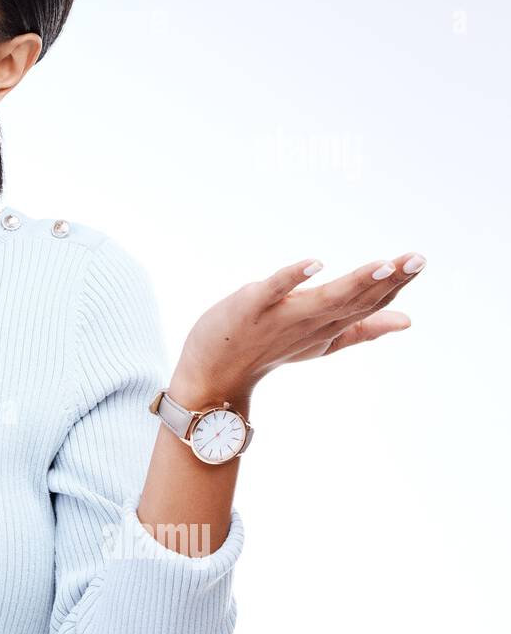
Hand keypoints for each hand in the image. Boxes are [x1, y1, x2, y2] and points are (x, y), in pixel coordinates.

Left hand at [172, 251, 426, 403]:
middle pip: (354, 300)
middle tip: (418, 259)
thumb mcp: (320, 340)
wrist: (213, 375)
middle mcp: (309, 323)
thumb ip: (361, 329)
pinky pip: (272, 291)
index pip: (368, 304)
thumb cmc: (267, 350)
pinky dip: (292, 279)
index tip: (420, 261)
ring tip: (382, 264)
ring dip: (354, 282)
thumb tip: (407, 321)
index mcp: (327, 327)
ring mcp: (280, 317)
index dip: (395, 285)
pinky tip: (314, 264)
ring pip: (324, 299)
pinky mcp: (250, 308)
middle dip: (388, 279)